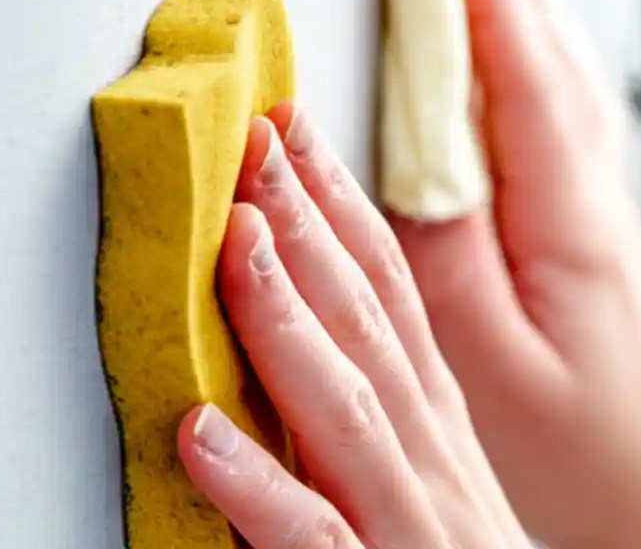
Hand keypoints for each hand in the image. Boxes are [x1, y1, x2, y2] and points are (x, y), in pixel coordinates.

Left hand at [177, 109, 531, 547]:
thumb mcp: (436, 465)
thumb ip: (384, 393)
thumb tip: (320, 307)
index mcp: (434, 420)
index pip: (390, 290)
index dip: (340, 206)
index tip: (291, 132)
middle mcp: (429, 455)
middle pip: (370, 324)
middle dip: (310, 227)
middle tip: (256, 143)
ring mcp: (409, 522)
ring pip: (350, 410)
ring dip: (290, 322)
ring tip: (236, 244)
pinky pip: (318, 539)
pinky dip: (263, 487)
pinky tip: (204, 436)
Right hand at [390, 0, 640, 548]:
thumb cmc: (583, 453)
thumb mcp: (492, 367)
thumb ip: (444, 255)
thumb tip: (404, 151)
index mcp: (567, 222)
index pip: (519, 73)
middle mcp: (590, 197)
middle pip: (543, 46)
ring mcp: (593, 206)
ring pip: (551, 68)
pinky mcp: (583, 223)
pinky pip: (548, 106)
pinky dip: (524, 45)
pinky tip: (507, 35)